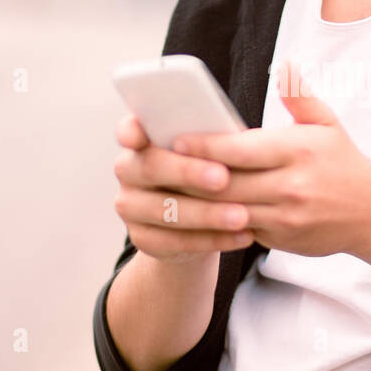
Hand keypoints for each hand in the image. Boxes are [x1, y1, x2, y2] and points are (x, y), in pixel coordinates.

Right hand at [112, 113, 254, 260]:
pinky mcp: (142, 238)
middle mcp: (128, 169)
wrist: (200, 218)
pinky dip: (212, 239)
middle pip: (151, 167)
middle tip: (223, 178)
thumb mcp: (213, 149)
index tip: (140, 136)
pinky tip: (241, 235)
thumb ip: (212, 139)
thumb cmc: (210, 167)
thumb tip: (233, 138)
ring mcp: (129, 205)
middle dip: (188, 172)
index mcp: (142, 138)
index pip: (129, 128)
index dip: (131, 131)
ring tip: (242, 215)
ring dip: (207, 214)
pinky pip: (176, 241)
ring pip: (164, 210)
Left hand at [169, 59, 370, 257]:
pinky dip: (215, 222)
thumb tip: (284, 65)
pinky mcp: (282, 240)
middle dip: (191, 175)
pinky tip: (191, 213)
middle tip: (156, 164)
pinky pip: (239, 230)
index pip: (243, 149)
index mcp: (298, 151)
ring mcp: (286, 217)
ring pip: (228, 211)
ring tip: (165, 188)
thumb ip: (301, 96)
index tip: (176, 138)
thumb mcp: (328, 124)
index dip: (206, 145)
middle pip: (228, 183)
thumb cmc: (343, 162)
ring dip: (196, 202)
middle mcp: (292, 186)